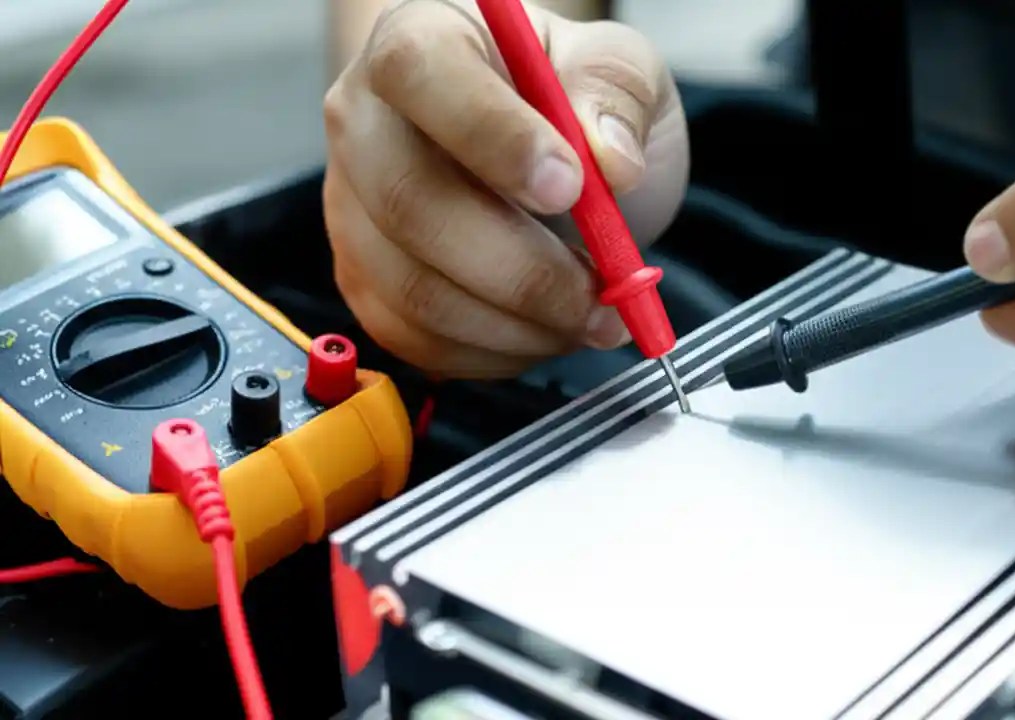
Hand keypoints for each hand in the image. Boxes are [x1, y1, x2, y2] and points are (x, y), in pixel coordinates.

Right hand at [323, 0, 688, 377]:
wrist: (547, 151)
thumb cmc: (570, 99)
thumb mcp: (619, 68)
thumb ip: (617, 97)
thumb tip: (612, 162)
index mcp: (420, 39)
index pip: (420, 73)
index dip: (493, 136)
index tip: (571, 187)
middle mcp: (364, 121)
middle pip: (408, 203)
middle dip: (521, 269)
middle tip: (601, 292)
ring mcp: (353, 209)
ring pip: (413, 290)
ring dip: (519, 323)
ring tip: (589, 315)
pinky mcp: (365, 283)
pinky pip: (416, 340)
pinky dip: (495, 352)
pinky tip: (545, 330)